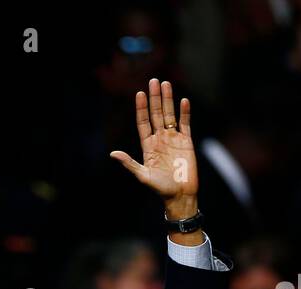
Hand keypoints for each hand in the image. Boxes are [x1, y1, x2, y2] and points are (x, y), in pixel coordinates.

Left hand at [109, 78, 198, 219]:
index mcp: (148, 145)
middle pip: (157, 114)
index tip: (139, 94)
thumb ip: (129, 163)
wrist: (180, 195)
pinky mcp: (187, 142)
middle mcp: (160, 139)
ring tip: (166, 84)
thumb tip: (113, 153)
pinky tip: (183, 100)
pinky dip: (184, 113)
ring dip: (168, 100)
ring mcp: (173, 139)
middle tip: (153, 80)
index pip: (143, 122)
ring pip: (170, 115)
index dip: (142, 108)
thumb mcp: (143, 175)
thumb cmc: (160, 188)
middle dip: (155, 98)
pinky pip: (185, 124)